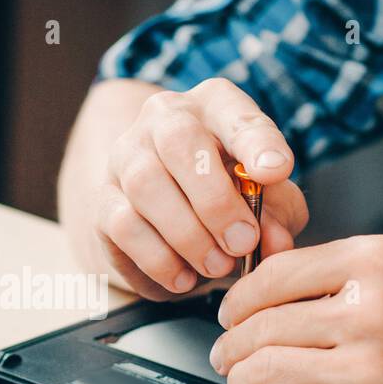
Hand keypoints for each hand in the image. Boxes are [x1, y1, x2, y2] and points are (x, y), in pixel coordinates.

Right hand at [92, 78, 307, 299]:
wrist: (172, 222)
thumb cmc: (231, 199)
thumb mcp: (270, 202)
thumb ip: (279, 215)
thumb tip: (274, 241)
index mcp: (214, 105)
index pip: (233, 111)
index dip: (256, 141)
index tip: (276, 171)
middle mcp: (163, 119)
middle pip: (179, 140)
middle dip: (215, 199)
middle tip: (243, 243)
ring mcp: (126, 157)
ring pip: (146, 185)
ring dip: (188, 235)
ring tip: (218, 266)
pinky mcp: (104, 200)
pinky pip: (124, 226)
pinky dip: (159, 259)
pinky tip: (183, 278)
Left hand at [209, 235, 382, 383]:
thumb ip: (342, 276)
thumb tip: (268, 288)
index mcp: (376, 264)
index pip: (272, 276)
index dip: (238, 301)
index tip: (231, 315)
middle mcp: (369, 312)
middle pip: (259, 328)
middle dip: (231, 348)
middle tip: (227, 358)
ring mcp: (366, 371)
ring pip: (261, 373)